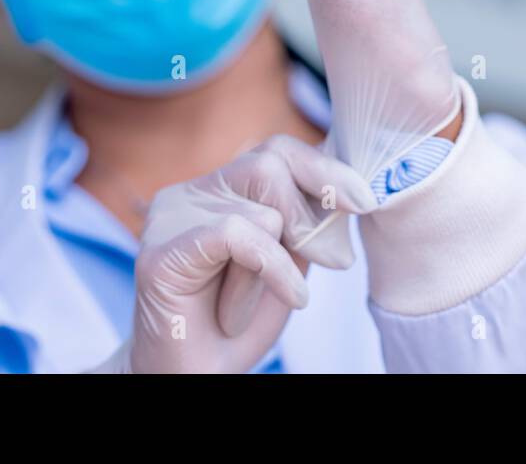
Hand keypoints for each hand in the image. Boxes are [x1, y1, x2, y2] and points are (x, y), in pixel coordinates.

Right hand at [100, 134, 374, 372]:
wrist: (197, 375)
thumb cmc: (240, 321)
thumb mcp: (288, 260)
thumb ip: (305, 220)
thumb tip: (349, 184)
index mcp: (219, 189)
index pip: (277, 150)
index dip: (325, 169)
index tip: (365, 202)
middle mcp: (191, 193)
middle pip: (269, 161)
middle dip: (313, 213)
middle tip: (334, 261)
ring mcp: (171, 218)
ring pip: (261, 208)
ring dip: (282, 264)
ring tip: (270, 298)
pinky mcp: (160, 250)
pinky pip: (237, 235)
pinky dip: (273, 269)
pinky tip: (292, 298)